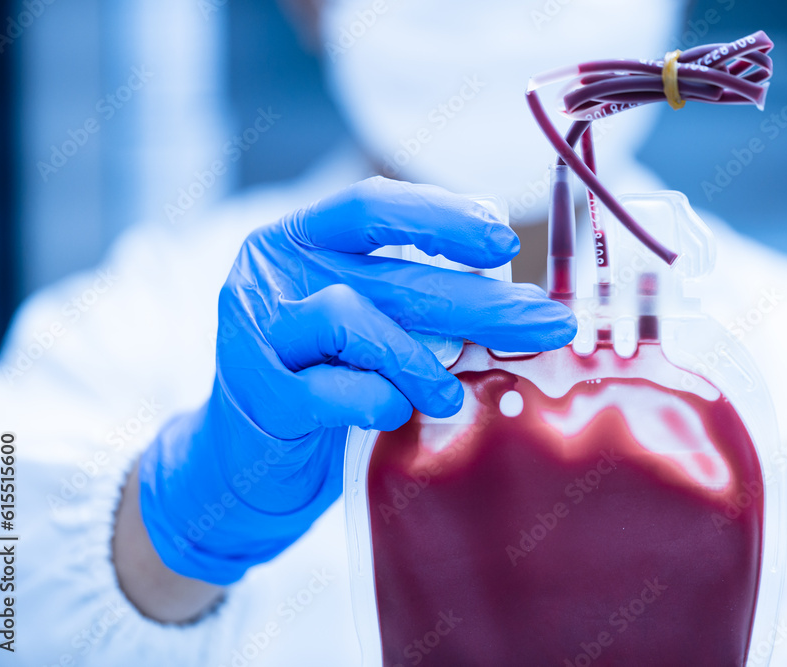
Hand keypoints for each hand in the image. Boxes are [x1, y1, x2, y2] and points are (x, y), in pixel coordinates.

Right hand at [137, 177, 576, 585]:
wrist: (242, 461)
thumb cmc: (321, 382)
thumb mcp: (364, 327)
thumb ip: (413, 300)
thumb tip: (512, 293)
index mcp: (301, 239)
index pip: (372, 207)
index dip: (443, 217)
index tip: (504, 243)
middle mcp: (272, 272)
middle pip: (389, 274)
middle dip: (479, 302)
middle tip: (544, 325)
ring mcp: (257, 331)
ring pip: (352, 318)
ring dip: (421, 359)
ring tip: (453, 395)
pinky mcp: (258, 394)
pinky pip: (331, 389)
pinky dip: (377, 400)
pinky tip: (395, 414)